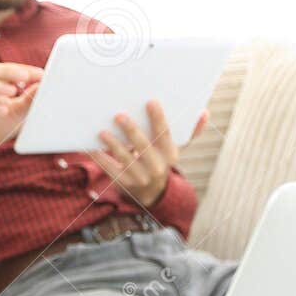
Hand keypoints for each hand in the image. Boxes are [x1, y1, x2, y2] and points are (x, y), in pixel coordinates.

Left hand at [88, 101, 202, 208]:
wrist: (151, 193)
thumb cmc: (161, 160)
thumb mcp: (176, 149)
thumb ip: (190, 131)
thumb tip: (204, 112)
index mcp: (170, 155)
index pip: (164, 134)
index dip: (158, 118)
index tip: (151, 102)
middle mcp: (157, 167)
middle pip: (143, 147)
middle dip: (131, 131)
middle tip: (119, 115)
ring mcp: (140, 177)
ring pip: (125, 159)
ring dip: (113, 145)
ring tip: (102, 132)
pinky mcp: (124, 183)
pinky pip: (110, 169)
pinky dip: (100, 158)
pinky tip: (91, 147)